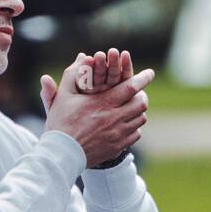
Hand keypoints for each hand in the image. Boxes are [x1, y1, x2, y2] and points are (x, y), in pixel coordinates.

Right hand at [41, 50, 152, 167]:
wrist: (61, 155)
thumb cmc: (60, 123)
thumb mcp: (63, 96)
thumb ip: (73, 74)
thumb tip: (83, 56)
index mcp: (103, 103)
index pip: (131, 87)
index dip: (143, 78)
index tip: (150, 73)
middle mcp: (114, 119)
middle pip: (141, 104)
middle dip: (141, 96)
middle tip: (137, 93)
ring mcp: (118, 134)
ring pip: (140, 119)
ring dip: (138, 112)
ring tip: (130, 109)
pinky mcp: (117, 147)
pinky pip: (135, 135)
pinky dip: (134, 128)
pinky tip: (124, 125)